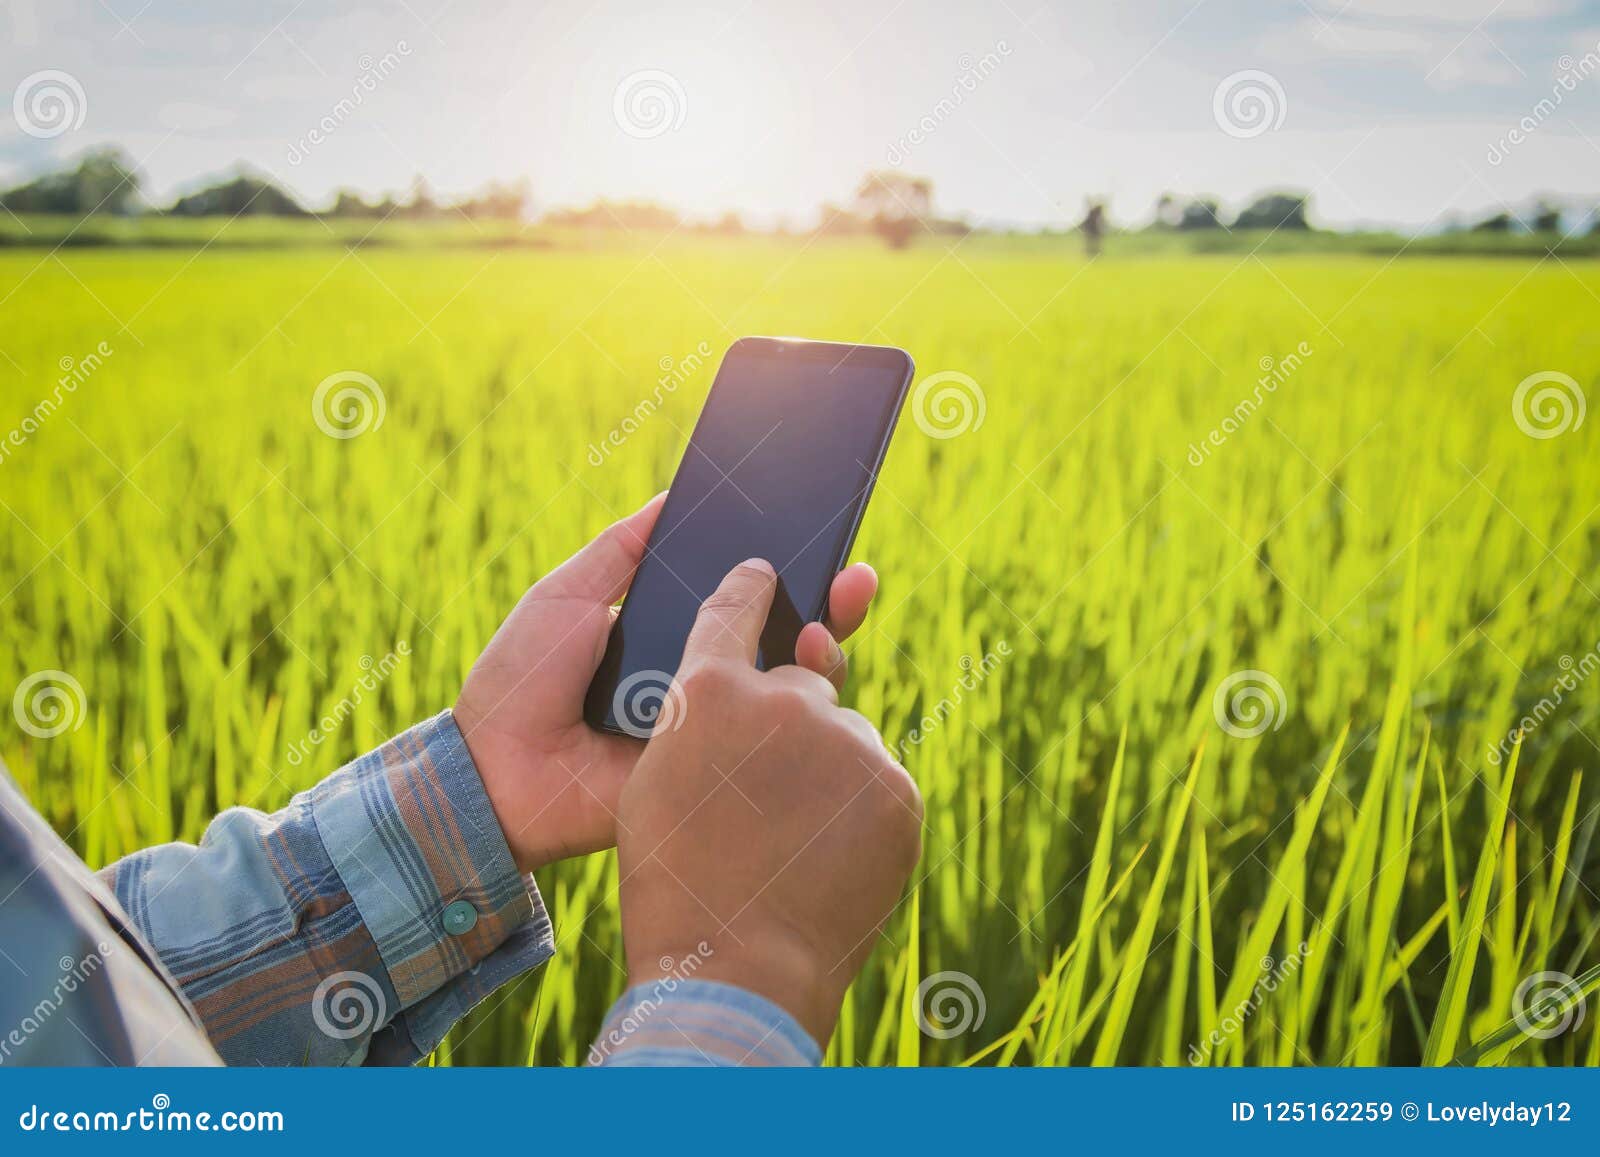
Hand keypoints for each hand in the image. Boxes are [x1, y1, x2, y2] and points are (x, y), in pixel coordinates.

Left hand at [454, 495, 879, 872]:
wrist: (494, 770)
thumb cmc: (521, 678)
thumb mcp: (568, 594)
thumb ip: (622, 549)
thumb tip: (673, 496)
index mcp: (667, 635)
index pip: (741, 599)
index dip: (783, 568)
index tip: (819, 532)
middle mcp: (699, 679)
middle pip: (779, 639)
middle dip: (826, 604)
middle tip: (856, 573)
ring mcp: (712, 727)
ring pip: (787, 688)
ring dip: (823, 646)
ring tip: (838, 609)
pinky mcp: (713, 772)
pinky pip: (764, 741)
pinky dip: (795, 707)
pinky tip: (813, 664)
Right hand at [613, 559, 922, 1046]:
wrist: (739, 971)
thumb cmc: (678, 882)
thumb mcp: (655, 785)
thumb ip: (699, 717)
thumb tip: (758, 683)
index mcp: (709, 691)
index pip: (735, 607)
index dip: (750, 589)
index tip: (763, 572)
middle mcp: (786, 700)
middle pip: (802, 683)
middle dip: (790, 722)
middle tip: (766, 792)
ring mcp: (849, 742)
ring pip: (843, 737)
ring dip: (826, 771)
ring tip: (793, 843)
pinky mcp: (896, 789)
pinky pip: (876, 781)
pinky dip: (858, 809)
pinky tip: (826, 856)